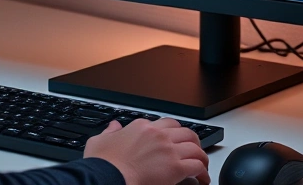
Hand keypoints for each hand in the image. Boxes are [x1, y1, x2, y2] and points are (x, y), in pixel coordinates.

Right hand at [83, 118, 209, 184]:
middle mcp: (158, 135)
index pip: (165, 124)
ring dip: (201, 156)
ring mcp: (168, 150)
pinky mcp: (175, 167)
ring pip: (195, 147)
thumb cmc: (104, 163)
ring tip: (202, 165)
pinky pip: (197, 166)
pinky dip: (203, 173)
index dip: (172, 133)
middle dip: (192, 141)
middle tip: (193, 149)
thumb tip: (113, 126)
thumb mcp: (99, 141)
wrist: (108, 176)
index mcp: (141, 127)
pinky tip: (202, 178)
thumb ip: (109, 132)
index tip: (173, 141)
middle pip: (185, 132)